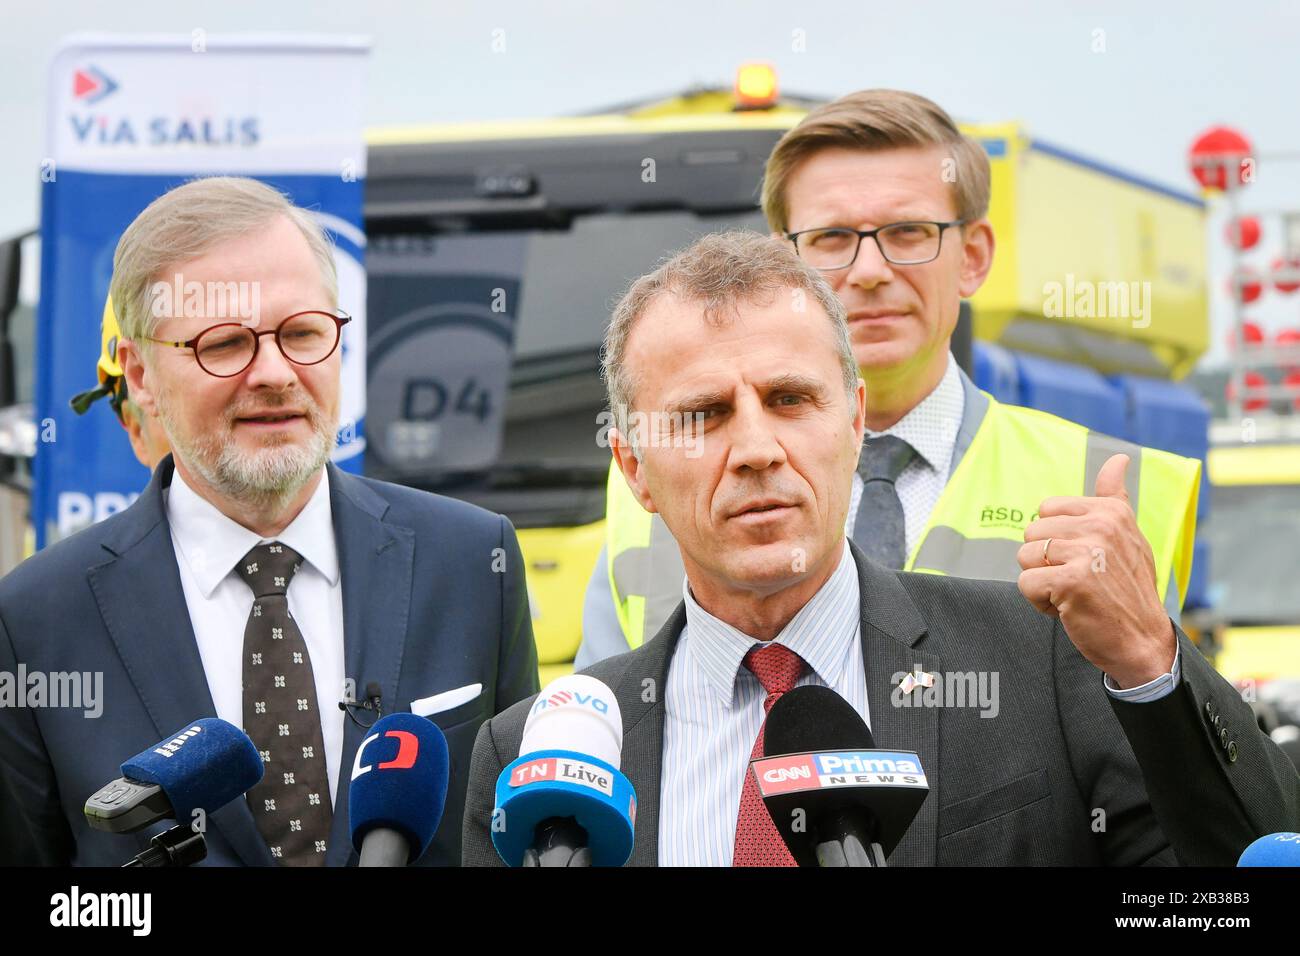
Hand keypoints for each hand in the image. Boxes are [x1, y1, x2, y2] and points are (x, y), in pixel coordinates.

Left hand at [1017, 454, 1175, 688]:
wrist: (1143, 639)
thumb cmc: (1128, 588)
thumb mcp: (1128, 536)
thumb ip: (1114, 497)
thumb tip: (1118, 457)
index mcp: (1111, 511)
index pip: (1047, 509)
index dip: (1055, 538)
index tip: (1083, 557)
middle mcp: (1100, 526)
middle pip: (1032, 532)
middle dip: (1045, 561)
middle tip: (1078, 580)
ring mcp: (1086, 553)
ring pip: (1025, 557)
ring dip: (1042, 581)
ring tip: (1072, 593)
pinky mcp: (1070, 581)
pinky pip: (1025, 583)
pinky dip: (1039, 601)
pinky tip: (1067, 608)